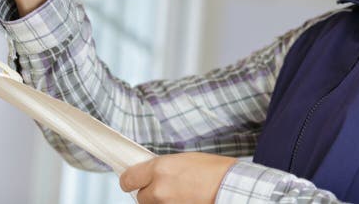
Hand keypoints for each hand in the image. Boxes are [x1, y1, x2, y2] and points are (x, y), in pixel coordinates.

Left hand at [119, 152, 237, 203]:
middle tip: (167, 188)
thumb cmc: (215, 170)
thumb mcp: (185, 160)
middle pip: (141, 197)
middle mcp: (158, 189)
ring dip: (161, 202)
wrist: (231, 187)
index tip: (134, 181)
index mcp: (159, 169)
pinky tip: (186, 200)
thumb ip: (163, 167)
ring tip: (182, 195)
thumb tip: (151, 174)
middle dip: (151, 193)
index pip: (127, 179)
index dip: (131, 180)